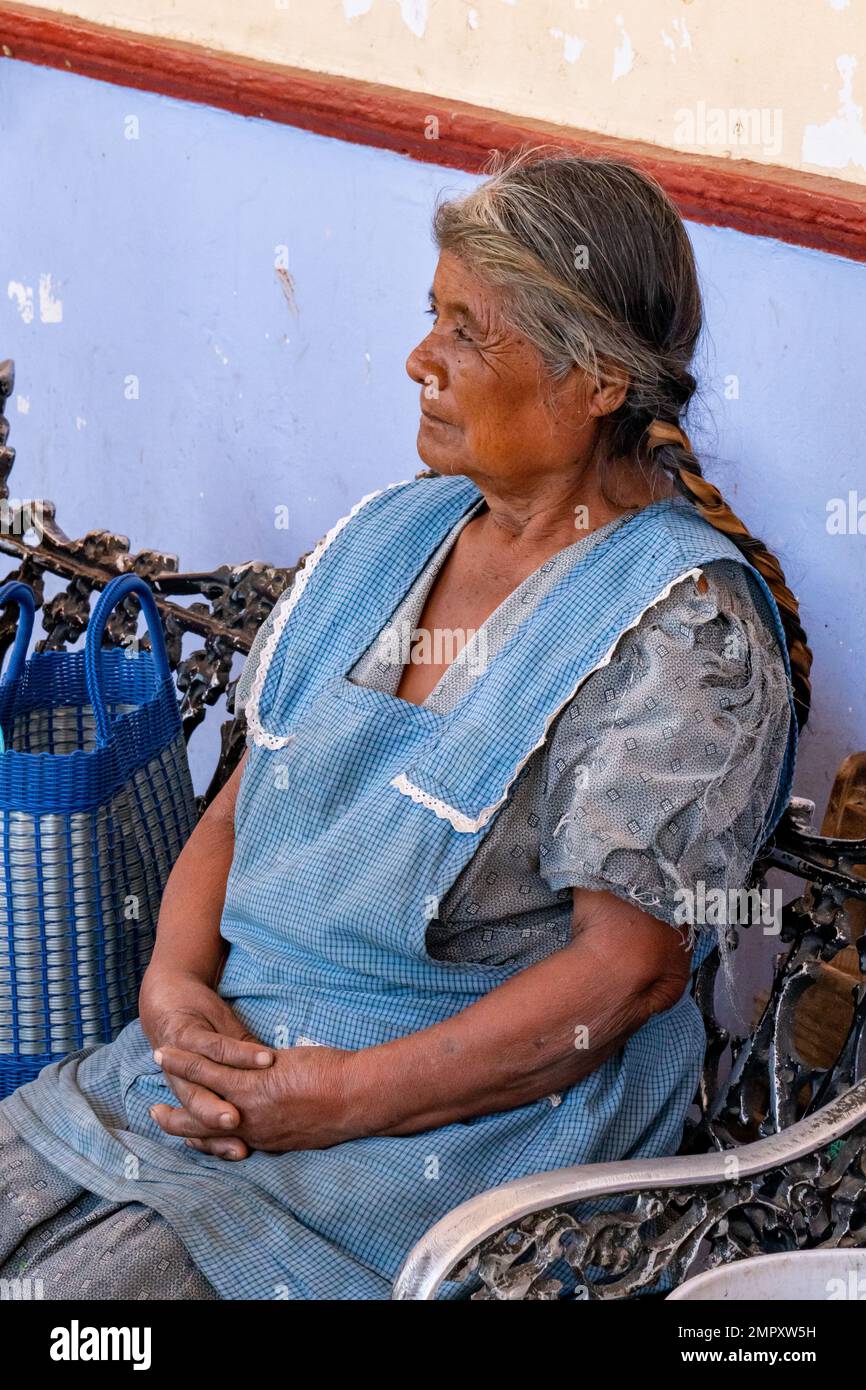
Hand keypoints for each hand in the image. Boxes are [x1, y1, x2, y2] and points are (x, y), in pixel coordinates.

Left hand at [139, 967, 273, 1157]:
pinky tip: (266, 1057)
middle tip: (238, 1153)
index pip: (216, 1129)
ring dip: (218, 1106)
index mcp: (202, 1095)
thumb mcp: (226, 1063)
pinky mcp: (185, 1032)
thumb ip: (246, 1084)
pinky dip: (242, 1053)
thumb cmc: (203, 1031)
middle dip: (221, 1136)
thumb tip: (271, 1105)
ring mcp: (186, 1060)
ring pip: (203, 1090)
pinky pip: (217, 1046)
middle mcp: (188, 1086)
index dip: (231, 1145)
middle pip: (204, 1119)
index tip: (257, 1156)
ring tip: (236, 1118)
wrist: (167, 996)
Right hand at [148, 1043, 358, 1156]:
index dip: (201, 1139)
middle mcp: (251, 1131)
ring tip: (160, 1062)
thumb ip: (291, 1120)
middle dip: (175, 1122)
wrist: (356, 1100)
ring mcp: (247, 1109)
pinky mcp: (250, 1087)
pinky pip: (208, 1073)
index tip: (187, 1134)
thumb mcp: (308, 1124)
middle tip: (157, 1113)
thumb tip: (291, 1108)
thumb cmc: (344, 1106)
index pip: (222, 1142)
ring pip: (199, 1095)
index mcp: (265, 1140)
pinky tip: (172, 1051)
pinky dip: (186, 1063)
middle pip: (200, 1130)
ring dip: (176, 1078)